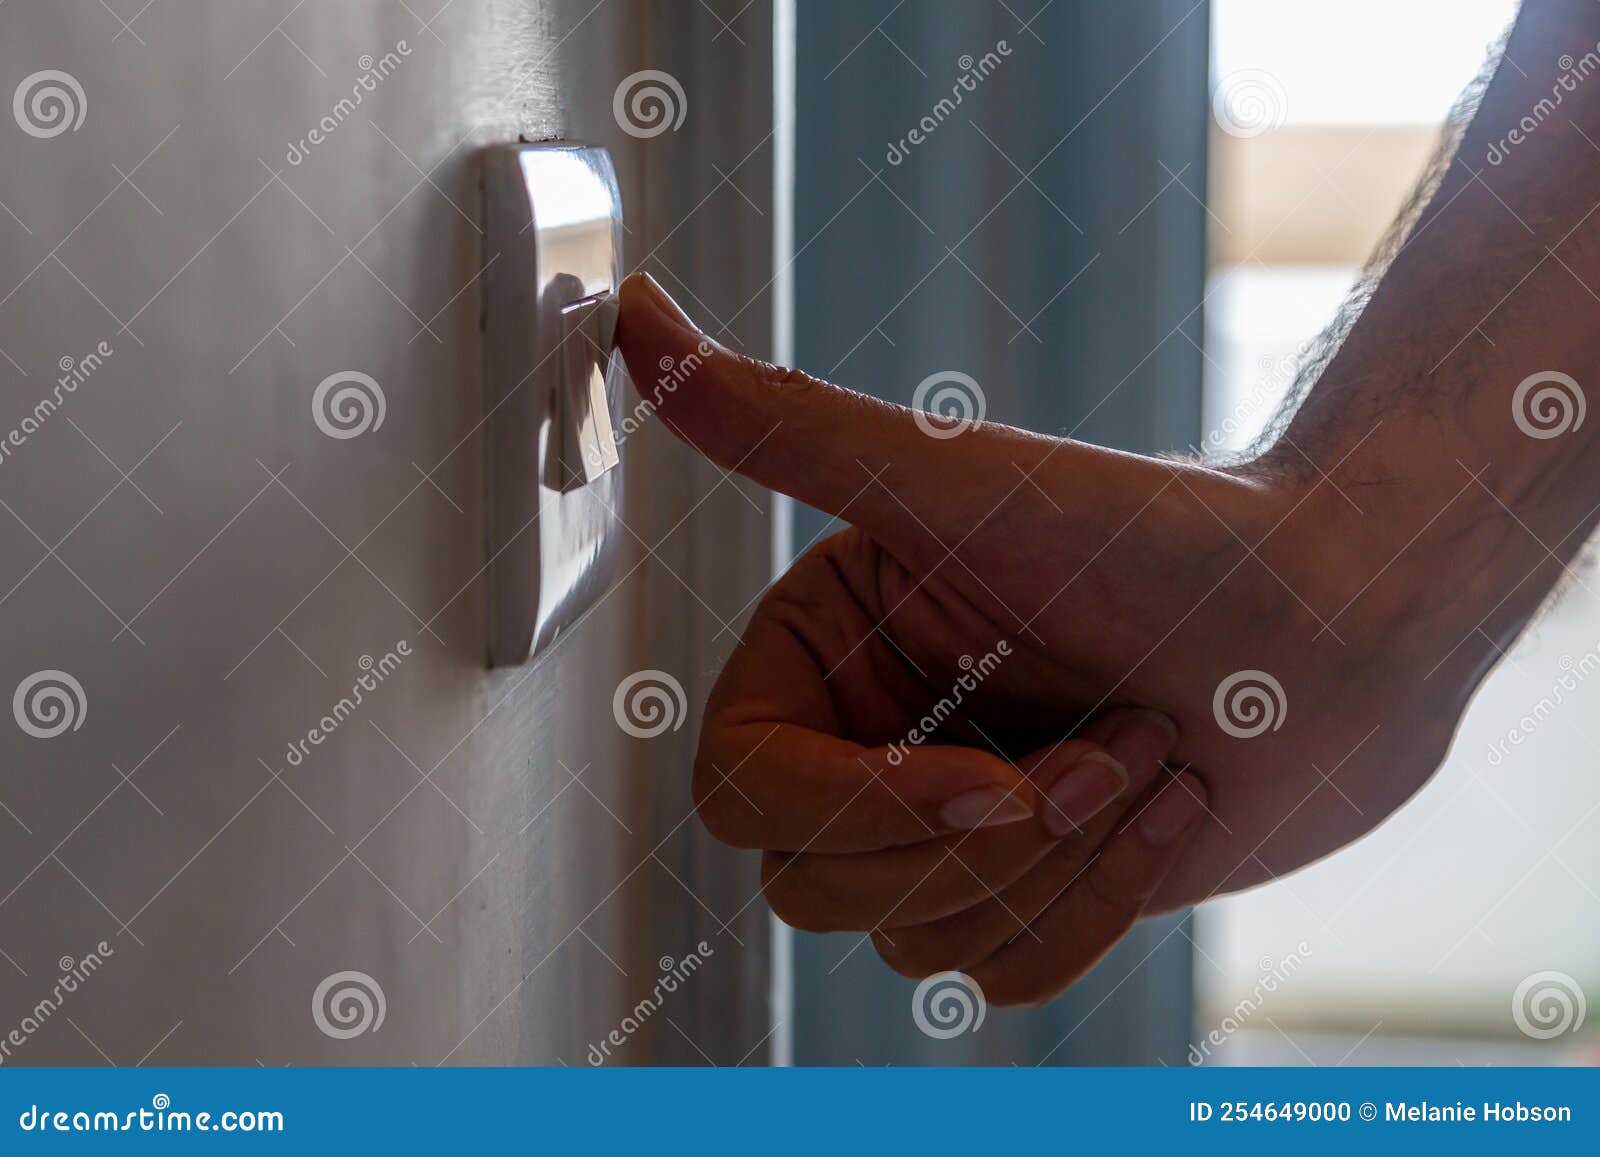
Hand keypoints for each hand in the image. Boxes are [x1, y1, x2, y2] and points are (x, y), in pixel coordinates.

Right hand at [615, 273, 1460, 1003]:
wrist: (1340, 614)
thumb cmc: (1156, 532)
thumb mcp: (950, 483)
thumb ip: (778, 425)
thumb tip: (630, 313)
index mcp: (822, 657)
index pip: (744, 790)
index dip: (854, 806)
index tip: (987, 782)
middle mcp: (867, 745)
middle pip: (819, 885)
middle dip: (988, 835)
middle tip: (1103, 738)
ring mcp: (947, 828)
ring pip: (918, 938)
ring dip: (1062, 862)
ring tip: (1143, 750)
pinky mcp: (1025, 891)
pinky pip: (1004, 973)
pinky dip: (1101, 906)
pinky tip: (1168, 803)